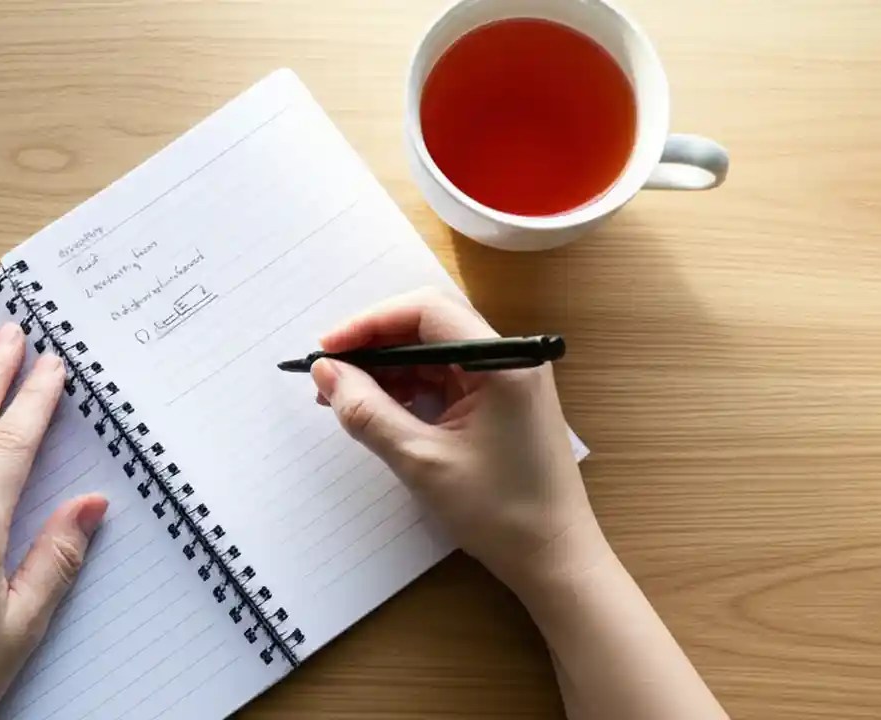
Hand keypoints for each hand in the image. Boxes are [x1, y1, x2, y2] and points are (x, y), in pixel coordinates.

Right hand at [310, 289, 605, 594]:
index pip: (426, 312)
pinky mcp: (500, 402)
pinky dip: (409, 387)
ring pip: (434, 352)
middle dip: (374, 344)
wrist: (555, 558)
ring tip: (342, 394)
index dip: (369, 323)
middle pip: (429, 325)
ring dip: (387, 368)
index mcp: (501, 361)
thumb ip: (368, 412)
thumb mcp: (421, 461)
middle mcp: (508, 358)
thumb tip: (325, 372)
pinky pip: (446, 378)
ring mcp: (507, 379)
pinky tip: (376, 407)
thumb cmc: (500, 513)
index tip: (327, 349)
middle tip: (329, 371)